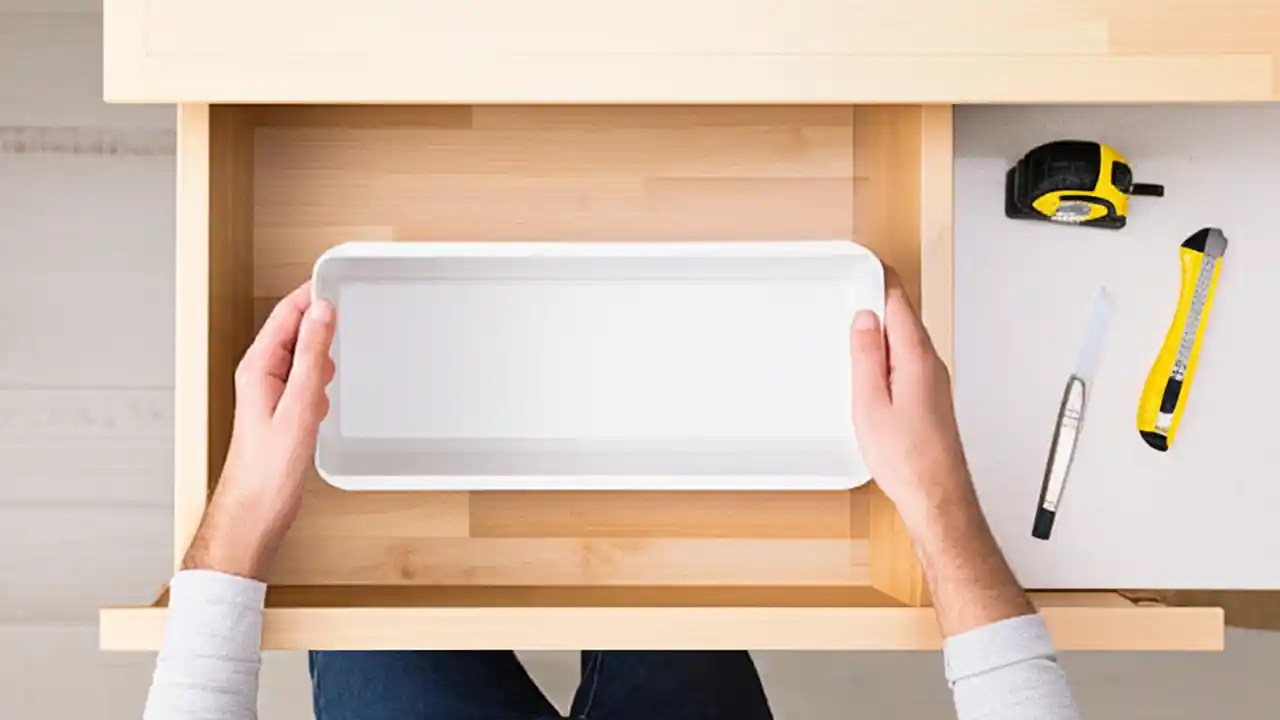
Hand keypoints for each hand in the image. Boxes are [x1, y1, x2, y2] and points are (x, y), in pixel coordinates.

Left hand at [183, 283, 334, 579]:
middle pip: (292, 331)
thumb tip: (321, 313)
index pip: (286, 315)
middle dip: (319, 321)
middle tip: (348, 311)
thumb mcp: (299, 405)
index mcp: (258, 367)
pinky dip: (319, 379)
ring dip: (320, 352)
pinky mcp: (281, 411)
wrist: (255, 510)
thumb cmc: (268, 468)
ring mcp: (270, 394)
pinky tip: (327, 392)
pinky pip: (303, 380)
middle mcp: (261, 376)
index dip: (310, 294)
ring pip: (299, 356)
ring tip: (339, 353)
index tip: (335, 278)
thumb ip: (310, 356)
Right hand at [850, 270, 1031, 634]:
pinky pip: (906, 365)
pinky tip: (869, 371)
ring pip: (905, 343)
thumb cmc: (909, 460)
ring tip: (853, 329)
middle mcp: (931, 366)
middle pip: (904, 320)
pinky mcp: (930, 401)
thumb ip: (867, 357)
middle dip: (877, 303)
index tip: (864, 263)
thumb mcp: (870, 403)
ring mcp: (933, 384)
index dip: (881, 278)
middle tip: (850, 290)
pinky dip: (886, 358)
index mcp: (916, 358)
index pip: (900, 302)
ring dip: (880, 333)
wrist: (938, 499)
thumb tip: (865, 320)